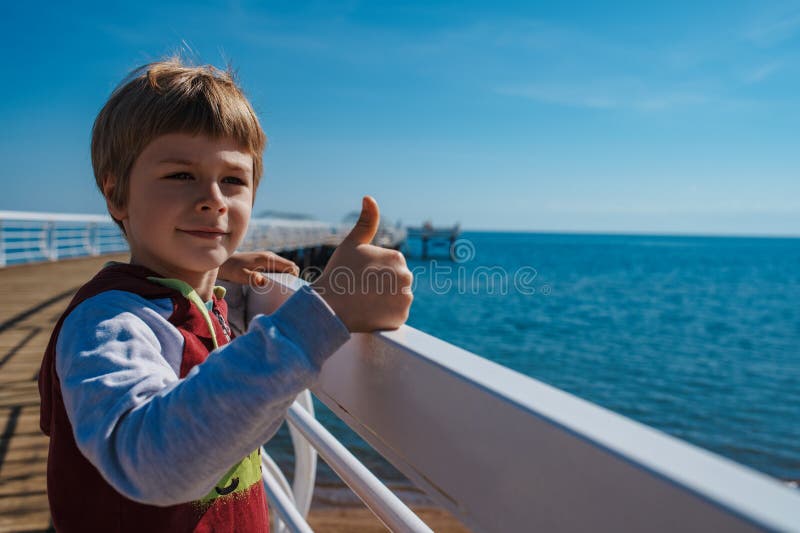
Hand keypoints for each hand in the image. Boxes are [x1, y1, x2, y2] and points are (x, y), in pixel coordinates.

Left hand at [218, 251, 299, 286]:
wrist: (225, 262)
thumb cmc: (233, 269)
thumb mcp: (240, 276)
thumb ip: (252, 278)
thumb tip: (264, 281)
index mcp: (268, 259)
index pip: (290, 266)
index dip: (294, 277)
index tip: (289, 287)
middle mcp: (271, 256)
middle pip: (290, 267)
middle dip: (291, 277)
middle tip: (285, 289)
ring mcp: (269, 258)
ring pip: (285, 267)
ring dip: (286, 277)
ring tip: (279, 288)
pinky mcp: (266, 261)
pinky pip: (279, 268)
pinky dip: (280, 275)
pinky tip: (273, 284)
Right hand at [312, 196, 412, 331]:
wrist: (330, 307)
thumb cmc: (339, 273)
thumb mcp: (352, 244)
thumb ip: (366, 222)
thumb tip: (369, 198)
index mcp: (397, 257)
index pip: (390, 266)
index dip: (373, 272)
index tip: (359, 276)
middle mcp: (407, 276)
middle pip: (395, 282)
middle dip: (381, 286)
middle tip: (360, 290)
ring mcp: (405, 299)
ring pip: (396, 298)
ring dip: (385, 300)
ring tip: (364, 302)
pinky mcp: (401, 318)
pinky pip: (396, 315)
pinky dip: (385, 315)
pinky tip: (370, 312)